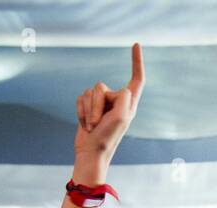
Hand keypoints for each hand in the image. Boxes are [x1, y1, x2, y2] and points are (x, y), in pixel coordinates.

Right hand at [72, 43, 144, 179]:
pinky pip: (80, 98)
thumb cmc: (107, 138)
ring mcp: (101, 104)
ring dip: (88, 110)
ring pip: (90, 91)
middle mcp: (116, 101)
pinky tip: (85, 125)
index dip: (136, 61)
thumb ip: (124, 97)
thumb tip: (119, 89)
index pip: (136, 79)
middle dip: (96, 105)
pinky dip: (81, 112)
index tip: (136, 44)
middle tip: (98, 124)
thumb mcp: (121, 117)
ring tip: (92, 126)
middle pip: (102, 87)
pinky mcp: (88, 107)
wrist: (90, 153)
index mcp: (128, 103)